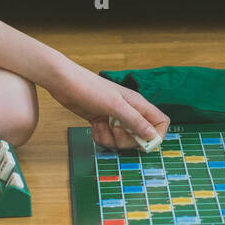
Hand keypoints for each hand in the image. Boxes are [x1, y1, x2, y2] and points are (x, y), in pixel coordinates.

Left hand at [50, 62, 169, 150]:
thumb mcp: (114, 105)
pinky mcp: (103, 121)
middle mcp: (129, 111)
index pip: (160, 122)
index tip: (141, 142)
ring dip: (111, 139)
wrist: (63, 82)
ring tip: (101, 126)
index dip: (156, 135)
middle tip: (115, 130)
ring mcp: (115, 117)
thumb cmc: (89, 88)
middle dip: (127, 140)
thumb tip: (153, 135)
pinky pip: (109, 138)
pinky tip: (94, 126)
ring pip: (123, 140)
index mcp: (138, 104)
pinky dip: (101, 137)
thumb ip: (135, 120)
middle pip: (140, 136)